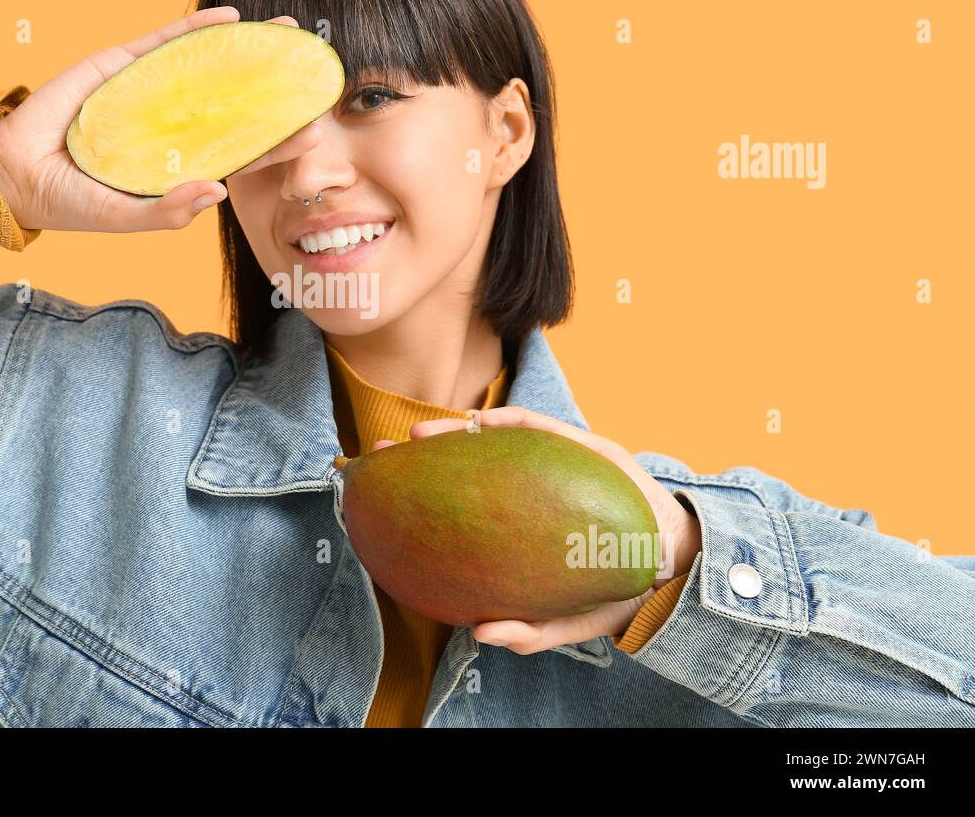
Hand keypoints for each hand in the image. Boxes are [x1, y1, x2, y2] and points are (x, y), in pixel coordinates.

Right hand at [0, 5, 324, 233]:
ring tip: (287, 32)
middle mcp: (174, 126)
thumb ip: (169, 210)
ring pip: (209, 66)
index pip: (241, 151)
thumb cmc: (72, 203)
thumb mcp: (125, 216)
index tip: (315, 131)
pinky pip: (167, 42)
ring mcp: (152, 94)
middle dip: (274, 88)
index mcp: (182, 163)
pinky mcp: (124, 66)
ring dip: (247, 49)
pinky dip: (197, 28)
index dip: (277, 141)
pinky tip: (230, 18)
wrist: (16, 171)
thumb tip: (218, 190)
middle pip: (235, 103)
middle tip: (314, 71)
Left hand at [373, 405, 702, 653]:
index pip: (458, 500)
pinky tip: (486, 422)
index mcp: (515, 524)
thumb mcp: (566, 621)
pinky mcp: (588, 448)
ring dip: (457, 429)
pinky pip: (544, 429)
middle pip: (466, 462)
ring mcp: (556, 464)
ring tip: (422, 433)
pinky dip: (515, 422)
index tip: (381, 489)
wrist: (676, 569)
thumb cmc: (611, 590)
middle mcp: (528, 488)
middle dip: (423, 452)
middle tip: (383, 451)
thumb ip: (528, 631)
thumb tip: (480, 633)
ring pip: (497, 438)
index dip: (419, 491)